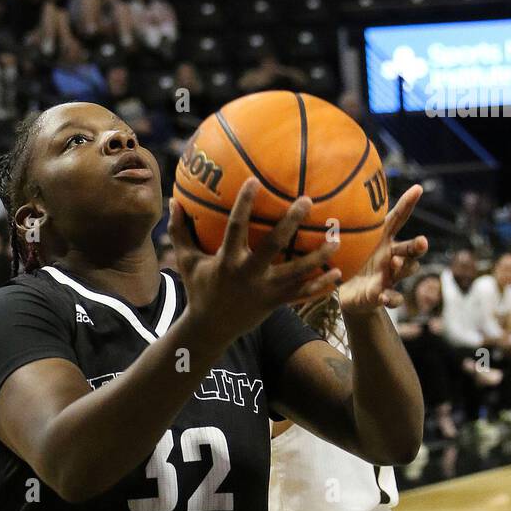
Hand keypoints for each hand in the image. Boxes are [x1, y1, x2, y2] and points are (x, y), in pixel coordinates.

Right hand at [169, 177, 341, 347]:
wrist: (210, 329)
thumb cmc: (199, 289)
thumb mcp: (186, 261)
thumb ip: (180, 231)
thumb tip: (172, 200)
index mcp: (227, 261)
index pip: (236, 227)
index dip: (245, 204)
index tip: (255, 181)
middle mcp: (249, 275)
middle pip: (273, 246)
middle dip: (290, 223)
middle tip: (307, 201)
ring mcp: (265, 292)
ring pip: (296, 273)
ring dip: (318, 258)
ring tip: (337, 241)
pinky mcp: (275, 304)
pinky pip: (302, 295)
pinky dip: (320, 286)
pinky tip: (338, 274)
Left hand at [338, 184, 427, 313]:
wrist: (349, 294)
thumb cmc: (352, 262)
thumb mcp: (347, 244)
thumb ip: (343, 228)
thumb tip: (324, 199)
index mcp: (384, 239)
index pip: (398, 219)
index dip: (408, 204)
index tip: (418, 188)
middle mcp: (392, 256)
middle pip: (410, 248)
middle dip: (418, 245)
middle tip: (422, 242)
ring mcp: (390, 276)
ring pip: (406, 270)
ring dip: (405, 267)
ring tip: (396, 263)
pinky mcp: (383, 295)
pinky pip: (394, 297)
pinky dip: (392, 298)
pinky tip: (385, 298)